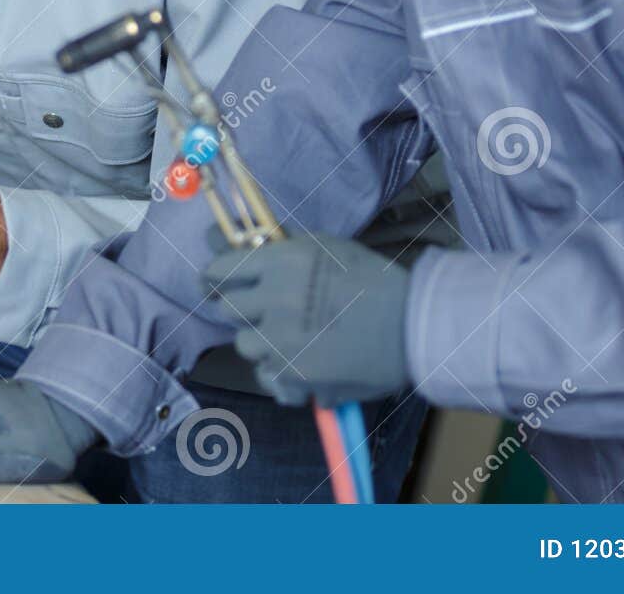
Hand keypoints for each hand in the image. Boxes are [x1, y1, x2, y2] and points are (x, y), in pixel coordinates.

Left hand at [203, 228, 410, 406]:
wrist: (411, 325)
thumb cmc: (372, 280)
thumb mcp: (325, 248)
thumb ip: (281, 250)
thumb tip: (239, 248)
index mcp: (281, 260)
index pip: (221, 268)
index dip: (213, 277)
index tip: (211, 283)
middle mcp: (274, 297)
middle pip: (226, 309)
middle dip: (242, 311)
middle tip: (262, 314)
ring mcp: (280, 339)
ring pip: (245, 344)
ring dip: (262, 343)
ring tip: (293, 341)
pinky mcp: (292, 374)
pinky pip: (267, 375)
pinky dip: (280, 374)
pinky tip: (303, 366)